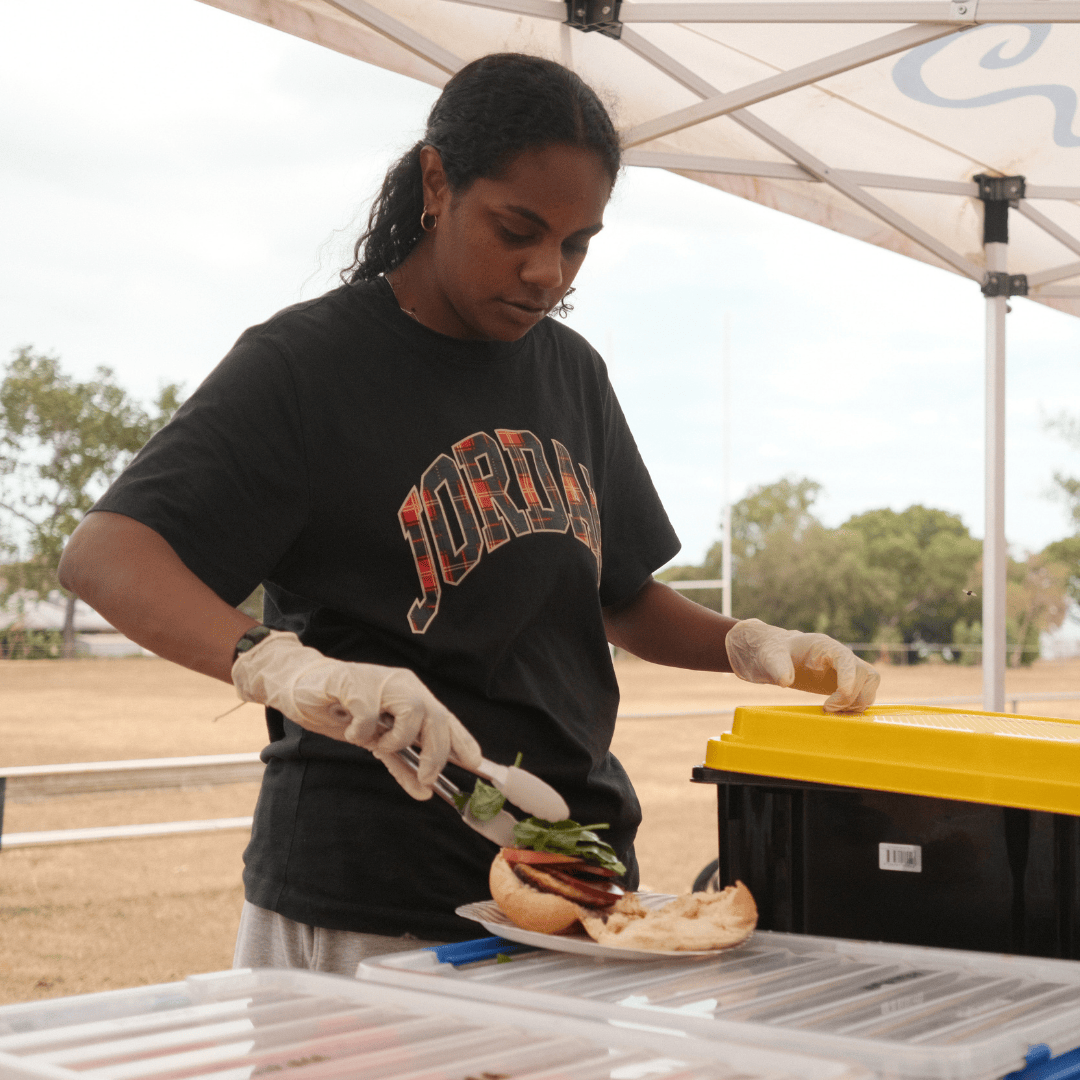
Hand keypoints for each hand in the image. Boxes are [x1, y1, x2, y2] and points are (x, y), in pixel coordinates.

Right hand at [231, 630, 480, 798]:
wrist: (301, 687)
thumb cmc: (344, 710)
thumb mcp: (377, 742)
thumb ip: (401, 764)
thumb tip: (425, 792)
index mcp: (412, 696)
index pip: (445, 717)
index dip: (463, 740)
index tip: (476, 763)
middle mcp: (402, 684)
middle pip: (435, 716)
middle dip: (436, 752)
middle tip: (426, 776)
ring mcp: (380, 680)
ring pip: (412, 710)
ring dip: (397, 738)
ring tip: (376, 742)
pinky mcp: (353, 681)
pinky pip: (369, 713)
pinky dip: (361, 730)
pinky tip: (349, 727)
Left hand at [725, 618, 878, 712]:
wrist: (775, 657)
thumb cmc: (773, 653)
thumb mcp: (770, 658)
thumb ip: (777, 667)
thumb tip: (785, 681)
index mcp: (823, 646)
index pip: (846, 658)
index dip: (849, 677)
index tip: (841, 695)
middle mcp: (840, 657)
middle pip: (866, 674)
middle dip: (852, 695)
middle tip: (828, 708)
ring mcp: (846, 670)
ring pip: (870, 685)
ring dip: (857, 703)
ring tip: (833, 712)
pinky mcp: (846, 683)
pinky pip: (864, 695)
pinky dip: (855, 707)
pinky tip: (837, 713)